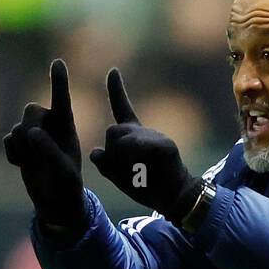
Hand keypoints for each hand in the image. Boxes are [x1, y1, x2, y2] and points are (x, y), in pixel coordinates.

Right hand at [4, 59, 89, 231]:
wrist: (55, 202)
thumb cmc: (67, 186)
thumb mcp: (64, 171)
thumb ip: (49, 150)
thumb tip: (31, 132)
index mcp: (67, 127)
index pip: (62, 100)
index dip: (59, 82)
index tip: (58, 63)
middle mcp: (50, 126)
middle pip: (32, 109)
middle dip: (30, 126)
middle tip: (34, 146)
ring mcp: (34, 135)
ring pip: (18, 127)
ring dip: (23, 146)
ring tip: (35, 162)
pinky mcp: (20, 145)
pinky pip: (8, 141)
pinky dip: (13, 154)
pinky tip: (23, 165)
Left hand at [89, 68, 202, 222]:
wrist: (173, 197)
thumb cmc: (147, 187)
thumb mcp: (120, 176)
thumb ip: (106, 164)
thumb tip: (95, 152)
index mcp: (133, 137)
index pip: (122, 108)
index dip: (116, 90)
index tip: (113, 71)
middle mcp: (143, 132)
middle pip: (112, 131)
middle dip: (113, 152)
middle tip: (128, 171)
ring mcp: (155, 136)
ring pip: (122, 140)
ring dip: (123, 160)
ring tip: (138, 172)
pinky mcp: (166, 144)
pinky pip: (139, 147)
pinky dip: (137, 162)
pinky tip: (145, 170)